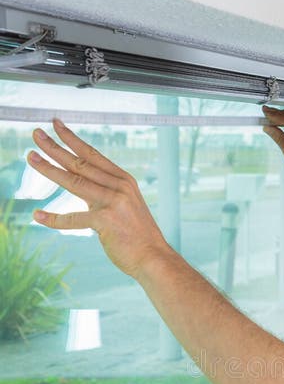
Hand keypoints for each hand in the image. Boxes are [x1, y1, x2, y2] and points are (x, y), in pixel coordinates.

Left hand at [27, 120, 169, 277]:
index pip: (93, 154)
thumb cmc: (139, 236)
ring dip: (49, 169)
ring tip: (30, 157)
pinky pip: (73, 219)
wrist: (154, 258)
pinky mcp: (105, 222)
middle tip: (36, 133)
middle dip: (55, 146)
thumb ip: (107, 193)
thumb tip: (83, 186)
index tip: (56, 125)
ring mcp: (112, 203)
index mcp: (124, 180)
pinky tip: (38, 215)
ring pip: (74, 181)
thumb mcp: (127, 206)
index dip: (72, 139)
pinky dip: (54, 219)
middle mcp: (119, 187)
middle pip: (80, 162)